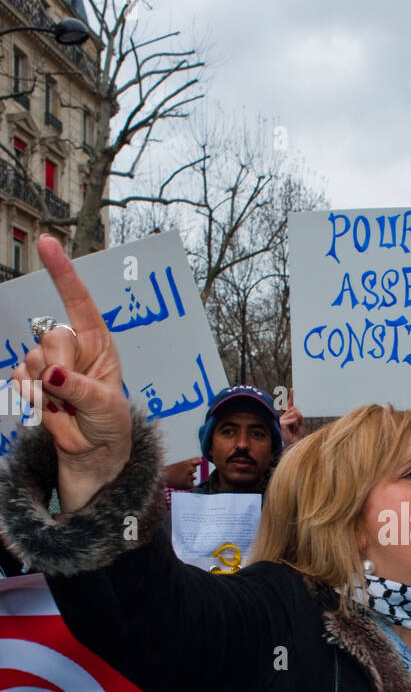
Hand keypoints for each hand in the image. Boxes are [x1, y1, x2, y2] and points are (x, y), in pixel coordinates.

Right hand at [12, 235, 131, 510]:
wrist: (92, 449)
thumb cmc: (108, 421)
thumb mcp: (104, 404)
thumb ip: (77, 387)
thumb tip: (51, 372)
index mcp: (97, 341)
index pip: (78, 300)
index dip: (62, 272)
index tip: (47, 243)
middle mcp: (72, 346)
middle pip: (51, 338)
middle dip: (60, 368)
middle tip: (73, 393)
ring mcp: (49, 362)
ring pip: (33, 361)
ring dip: (47, 388)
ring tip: (66, 404)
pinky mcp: (32, 380)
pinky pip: (20, 379)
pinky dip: (32, 397)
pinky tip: (49, 407)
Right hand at [162, 456, 200, 489]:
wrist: (161, 478)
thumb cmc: (168, 470)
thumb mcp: (178, 462)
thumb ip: (190, 461)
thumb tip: (200, 460)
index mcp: (187, 462)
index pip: (198, 462)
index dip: (197, 463)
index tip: (198, 463)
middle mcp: (190, 469)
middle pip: (194, 470)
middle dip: (189, 471)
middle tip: (180, 472)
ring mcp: (189, 477)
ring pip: (194, 477)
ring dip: (189, 478)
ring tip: (179, 478)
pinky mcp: (188, 485)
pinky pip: (192, 485)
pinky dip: (187, 485)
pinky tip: (180, 483)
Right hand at [279, 388, 305, 445]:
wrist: (292, 446)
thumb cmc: (296, 437)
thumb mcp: (301, 426)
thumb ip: (299, 417)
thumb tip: (294, 409)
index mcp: (289, 417)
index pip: (290, 406)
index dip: (291, 398)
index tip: (293, 390)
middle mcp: (284, 416)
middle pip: (294, 409)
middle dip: (298, 418)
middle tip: (296, 427)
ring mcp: (281, 419)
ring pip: (293, 413)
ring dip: (296, 422)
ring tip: (294, 430)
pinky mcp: (280, 422)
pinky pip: (290, 417)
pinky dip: (293, 422)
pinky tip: (291, 428)